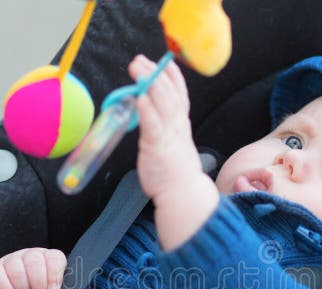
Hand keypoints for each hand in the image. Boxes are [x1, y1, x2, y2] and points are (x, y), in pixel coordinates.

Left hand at [129, 55, 204, 200]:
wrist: (183, 194)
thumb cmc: (175, 172)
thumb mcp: (174, 144)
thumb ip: (163, 128)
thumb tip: (150, 118)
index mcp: (181, 125)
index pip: (180, 94)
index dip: (173, 76)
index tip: (165, 61)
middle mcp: (176, 126)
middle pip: (168, 93)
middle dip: (155, 73)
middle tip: (140, 60)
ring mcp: (168, 135)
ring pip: (162, 103)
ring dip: (150, 83)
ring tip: (138, 69)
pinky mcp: (157, 147)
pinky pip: (152, 125)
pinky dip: (147, 109)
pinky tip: (140, 97)